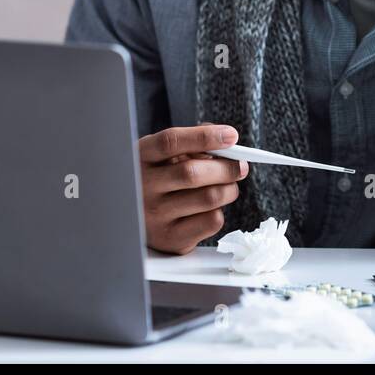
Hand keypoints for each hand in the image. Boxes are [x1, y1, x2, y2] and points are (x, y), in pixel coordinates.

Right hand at [139, 124, 248, 254]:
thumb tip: (226, 139)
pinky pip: (211, 221)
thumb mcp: (163, 155)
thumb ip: (192, 141)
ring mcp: (154, 216)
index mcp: (140, 157)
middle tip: (240, 166)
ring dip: (229, 189)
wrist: (134, 218)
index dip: (204, 136)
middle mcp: (142, 187)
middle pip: (192, 172)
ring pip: (209, 197)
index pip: (171, 142)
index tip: (231, 135)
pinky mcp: (170, 239)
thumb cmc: (157, 179)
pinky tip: (211, 208)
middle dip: (226, 167)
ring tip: (228, 186)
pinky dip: (220, 210)